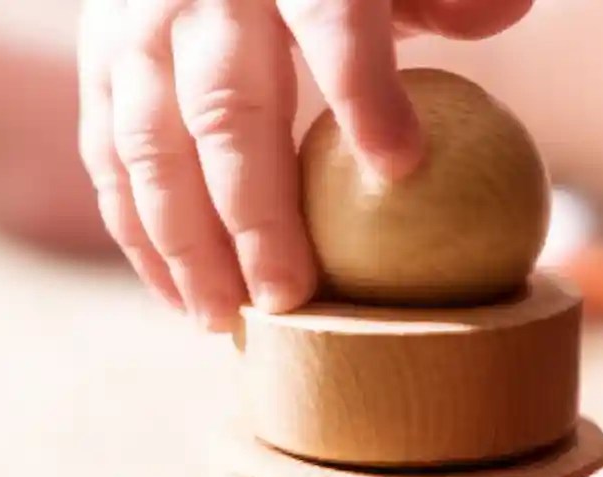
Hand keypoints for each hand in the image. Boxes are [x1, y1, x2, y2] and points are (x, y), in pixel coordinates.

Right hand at [76, 0, 532, 328]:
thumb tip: (501, 16)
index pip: (331, 21)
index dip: (362, 91)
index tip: (401, 168)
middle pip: (225, 109)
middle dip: (256, 214)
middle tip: (290, 298)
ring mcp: (136, 29)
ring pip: (149, 145)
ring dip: (184, 244)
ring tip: (225, 319)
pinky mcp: (100, 64)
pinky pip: (108, 156)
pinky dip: (137, 233)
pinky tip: (177, 292)